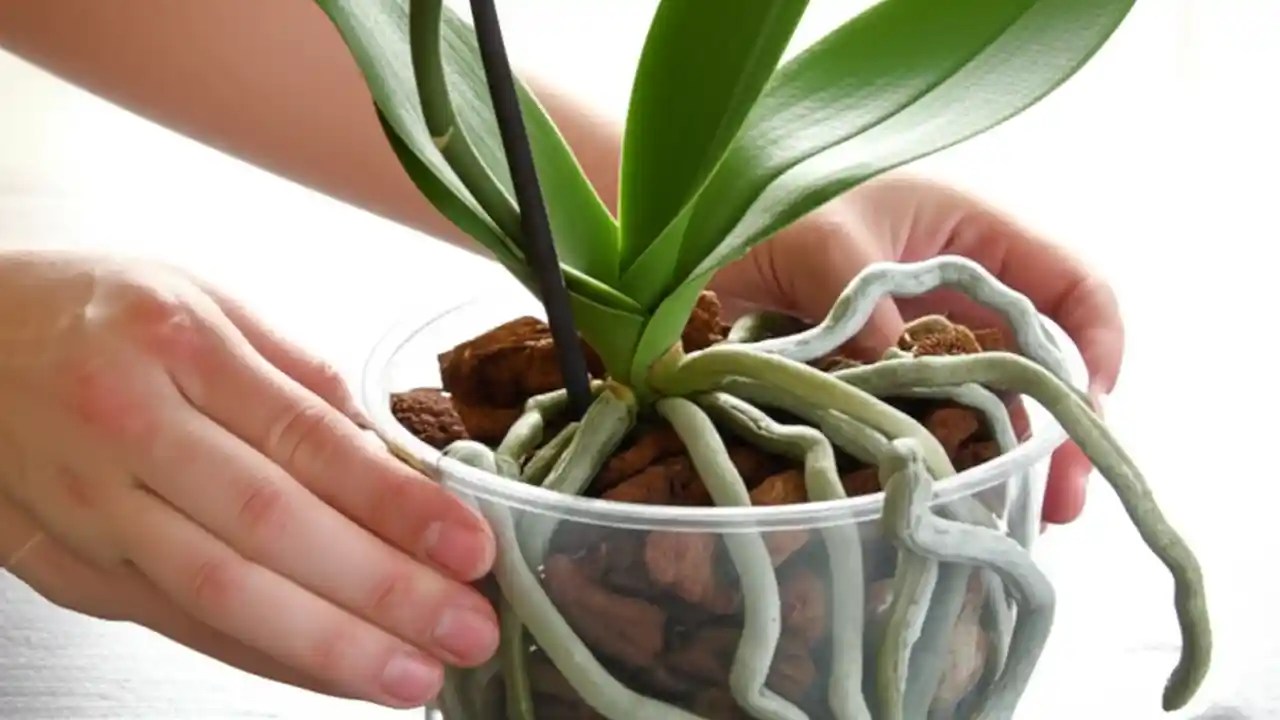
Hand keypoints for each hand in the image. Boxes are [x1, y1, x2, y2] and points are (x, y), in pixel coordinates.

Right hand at [0, 250, 498, 707]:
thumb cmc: (92, 311)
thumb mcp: (202, 298)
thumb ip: (296, 373)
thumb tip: (384, 446)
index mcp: (178, 345)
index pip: (307, 439)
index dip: (396, 504)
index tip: (469, 546)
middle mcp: (131, 429)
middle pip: (270, 528)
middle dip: (381, 591)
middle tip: (464, 630)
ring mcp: (92, 507)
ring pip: (220, 592)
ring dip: (328, 646)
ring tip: (412, 677)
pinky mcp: (71, 566)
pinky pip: (176, 622)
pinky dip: (259, 655)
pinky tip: (327, 674)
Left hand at [709, 174, 1123, 524]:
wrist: (691, 225)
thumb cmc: (761, 197)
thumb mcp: (818, 236)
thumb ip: (864, 298)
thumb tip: (897, 371)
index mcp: (966, 233)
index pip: (1068, 285)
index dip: (1095, 346)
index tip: (1086, 413)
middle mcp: (953, 289)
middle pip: (1034, 359)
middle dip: (1055, 428)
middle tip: (1062, 500)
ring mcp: (913, 335)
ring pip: (981, 397)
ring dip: (998, 454)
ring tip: (1003, 515)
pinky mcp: (872, 373)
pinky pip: (920, 415)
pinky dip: (934, 454)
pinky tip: (938, 496)